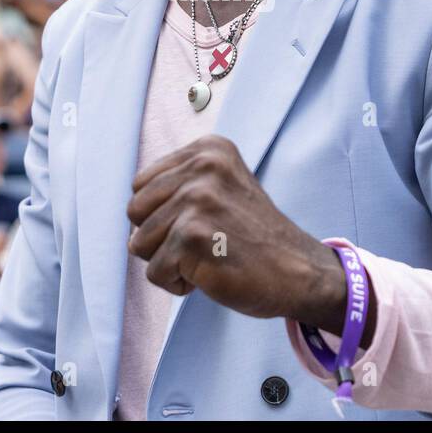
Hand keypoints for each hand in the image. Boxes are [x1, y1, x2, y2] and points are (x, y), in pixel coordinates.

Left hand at [127, 135, 345, 326]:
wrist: (299, 273)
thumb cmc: (255, 237)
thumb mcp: (223, 187)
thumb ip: (181, 184)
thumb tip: (132, 209)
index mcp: (208, 149)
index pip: (141, 184)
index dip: (162, 214)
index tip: (202, 222)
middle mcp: (202, 166)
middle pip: (135, 211)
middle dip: (158, 237)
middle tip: (201, 243)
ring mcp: (197, 200)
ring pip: (139, 243)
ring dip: (168, 262)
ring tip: (207, 257)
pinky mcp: (192, 237)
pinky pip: (154, 272)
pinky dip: (177, 283)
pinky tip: (210, 274)